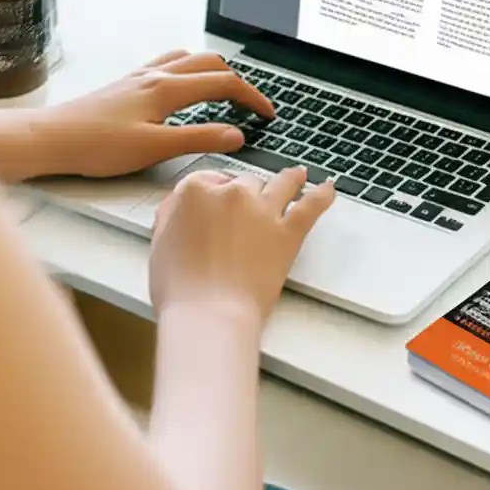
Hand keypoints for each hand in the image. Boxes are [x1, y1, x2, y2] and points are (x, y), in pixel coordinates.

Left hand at [36, 50, 273, 177]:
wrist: (49, 138)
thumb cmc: (94, 146)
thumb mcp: (153, 149)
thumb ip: (198, 139)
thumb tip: (236, 136)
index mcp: (167, 89)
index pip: (224, 83)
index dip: (252, 97)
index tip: (267, 115)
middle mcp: (155, 75)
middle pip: (211, 64)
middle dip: (239, 82)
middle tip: (252, 106)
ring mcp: (140, 76)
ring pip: (190, 59)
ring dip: (214, 72)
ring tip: (225, 95)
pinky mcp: (127, 84)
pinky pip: (168, 65)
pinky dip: (189, 72)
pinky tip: (184, 90)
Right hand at [149, 167, 334, 322]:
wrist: (210, 313)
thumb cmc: (180, 288)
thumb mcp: (159, 242)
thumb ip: (173, 215)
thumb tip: (182, 205)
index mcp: (195, 192)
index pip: (209, 181)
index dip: (215, 192)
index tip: (220, 200)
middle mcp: (232, 193)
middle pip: (245, 183)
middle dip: (248, 194)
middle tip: (249, 208)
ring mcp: (263, 210)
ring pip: (282, 183)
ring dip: (291, 178)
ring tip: (298, 176)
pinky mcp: (289, 231)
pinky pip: (312, 204)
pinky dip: (323, 195)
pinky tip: (329, 189)